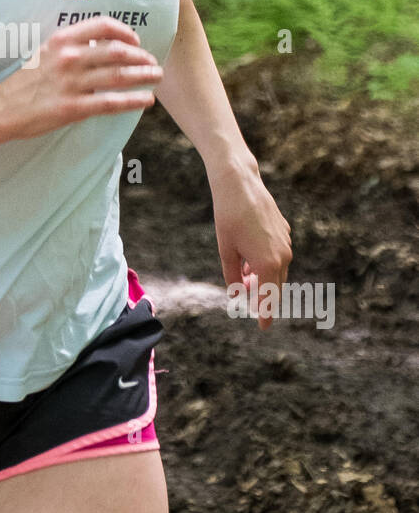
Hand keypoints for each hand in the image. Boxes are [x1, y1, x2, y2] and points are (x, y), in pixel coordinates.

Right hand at [0, 15, 162, 139]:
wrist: (3, 108)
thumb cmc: (26, 81)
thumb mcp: (45, 52)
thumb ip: (71, 46)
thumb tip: (99, 45)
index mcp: (61, 40)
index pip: (101, 26)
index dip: (125, 31)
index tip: (136, 40)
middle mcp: (69, 58)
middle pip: (117, 51)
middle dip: (141, 56)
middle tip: (153, 62)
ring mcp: (72, 83)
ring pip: (119, 75)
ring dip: (144, 75)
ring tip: (156, 77)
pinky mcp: (74, 107)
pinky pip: (112, 101)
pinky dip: (134, 100)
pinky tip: (147, 99)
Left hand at [209, 159, 292, 330]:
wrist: (240, 184)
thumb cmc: (228, 218)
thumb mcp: (226, 251)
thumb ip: (233, 277)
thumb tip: (237, 296)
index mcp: (268, 264)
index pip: (268, 298)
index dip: (265, 314)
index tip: (263, 327)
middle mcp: (283, 256)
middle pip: (274, 285)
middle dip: (259, 293)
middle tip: (242, 295)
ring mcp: (286, 243)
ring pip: (277, 270)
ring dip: (262, 277)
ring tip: (243, 275)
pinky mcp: (285, 232)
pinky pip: (278, 255)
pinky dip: (266, 262)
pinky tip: (250, 256)